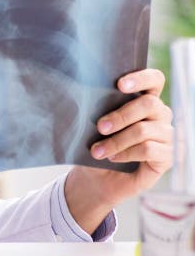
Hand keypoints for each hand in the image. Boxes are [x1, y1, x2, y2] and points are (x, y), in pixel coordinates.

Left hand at [65, 69, 173, 233]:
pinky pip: (148, 150)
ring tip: (97, 151)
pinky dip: (126, 153)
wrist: (96, 177)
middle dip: (121, 115)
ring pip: (144, 130)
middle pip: (149, 104)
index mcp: (144, 99)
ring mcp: (166, 136)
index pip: (154, 79)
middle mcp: (160, 115)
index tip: (120, 85)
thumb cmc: (96, 143)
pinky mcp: (166, 157)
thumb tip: (88, 95)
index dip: (141, 78)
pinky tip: (113, 158)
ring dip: (117, 141)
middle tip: (99, 127)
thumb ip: (101, 107)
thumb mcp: (94, 123)